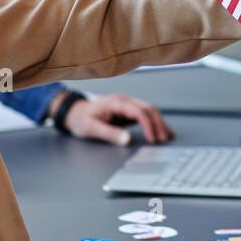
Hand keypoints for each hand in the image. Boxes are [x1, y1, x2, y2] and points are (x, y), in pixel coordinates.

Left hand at [51, 92, 173, 144]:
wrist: (74, 112)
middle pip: (148, 108)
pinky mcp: (128, 111)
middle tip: (164, 140)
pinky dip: (154, 122)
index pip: (139, 111)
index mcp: (116, 103)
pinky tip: (161, 131)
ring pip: (149, 110)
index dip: (148, 125)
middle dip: (158, 123)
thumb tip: (127, 140)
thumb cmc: (81, 119)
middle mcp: (124, 101)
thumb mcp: (91, 128)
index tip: (152, 139)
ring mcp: (127, 105)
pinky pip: (145, 115)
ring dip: (159, 122)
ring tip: (166, 137)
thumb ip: (109, 133)